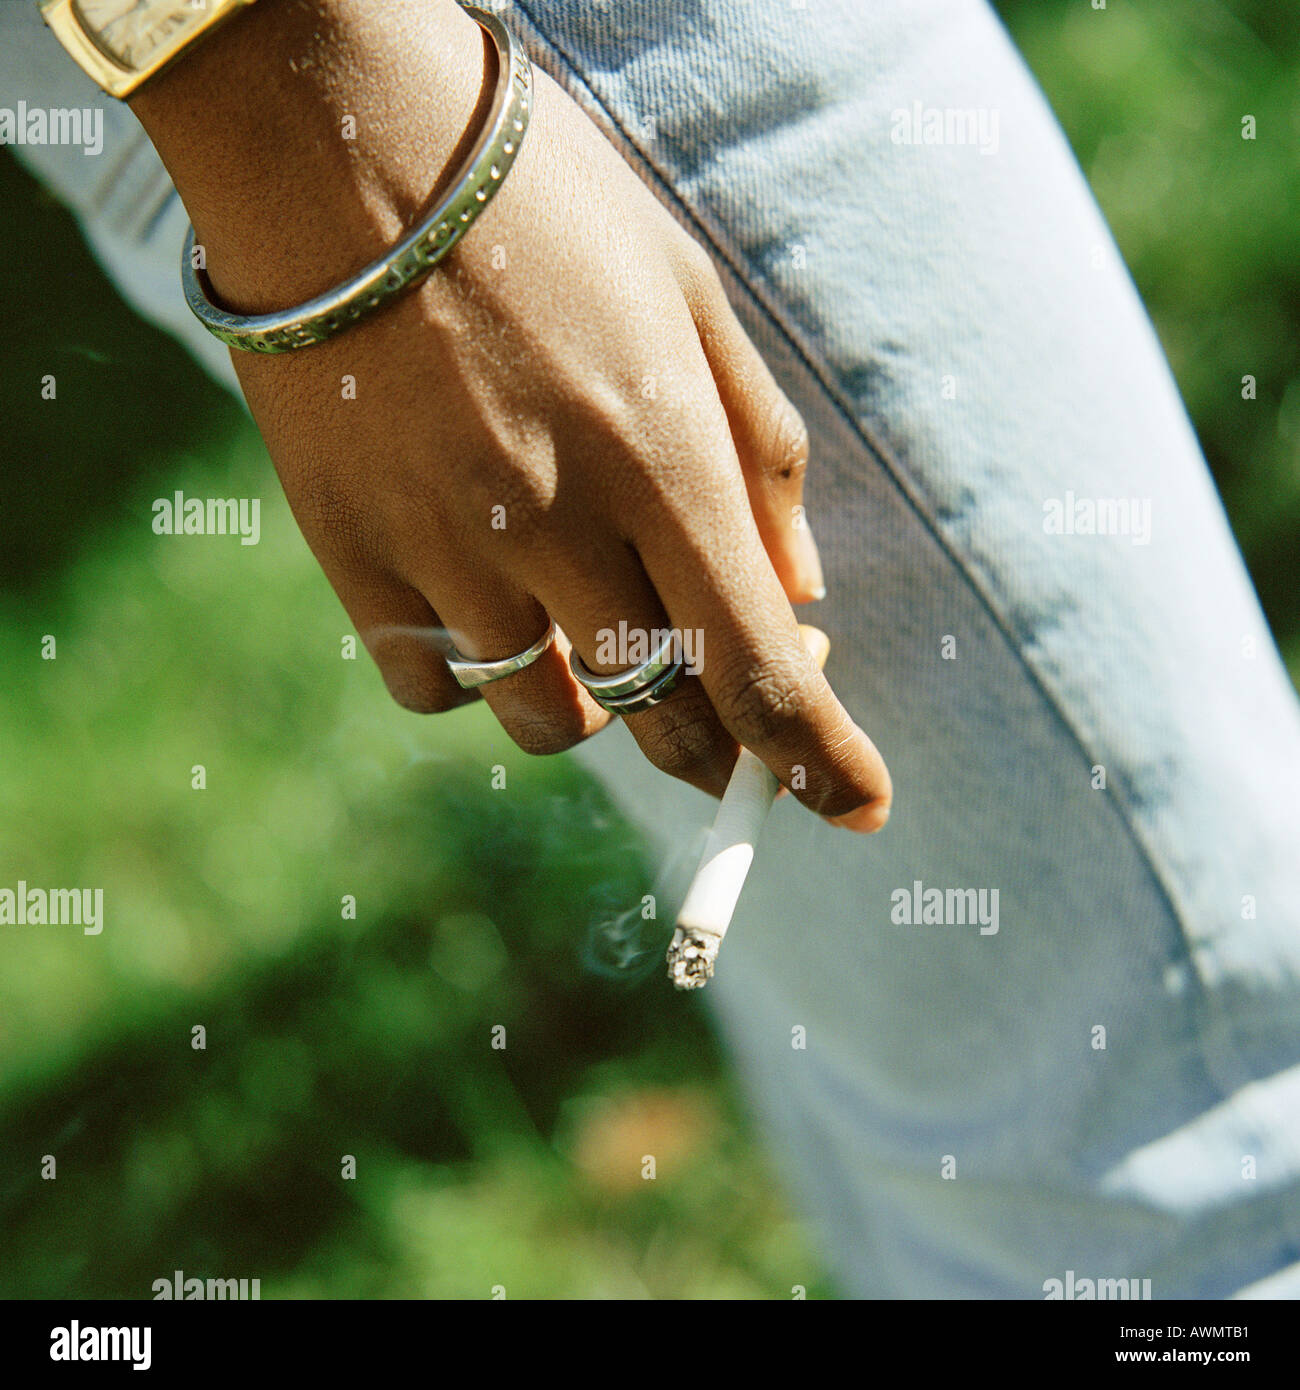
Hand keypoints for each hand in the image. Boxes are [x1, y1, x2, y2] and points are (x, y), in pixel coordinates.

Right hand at [131, 0, 890, 828]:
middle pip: (666, 717)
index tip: (859, 810)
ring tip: (593, 638)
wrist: (342, 143)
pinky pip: (433, 688)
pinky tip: (485, 610)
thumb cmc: (547, 209)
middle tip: (728, 734)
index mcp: (664, 463)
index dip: (820, 759)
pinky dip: (477, 678)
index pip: (762, 668)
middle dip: (717, 751)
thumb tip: (803, 590)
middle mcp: (562, 531)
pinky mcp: (355, 559)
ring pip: (549, 721)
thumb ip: (761, 455)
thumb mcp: (692, 298)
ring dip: (598, 709)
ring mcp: (448, 553)